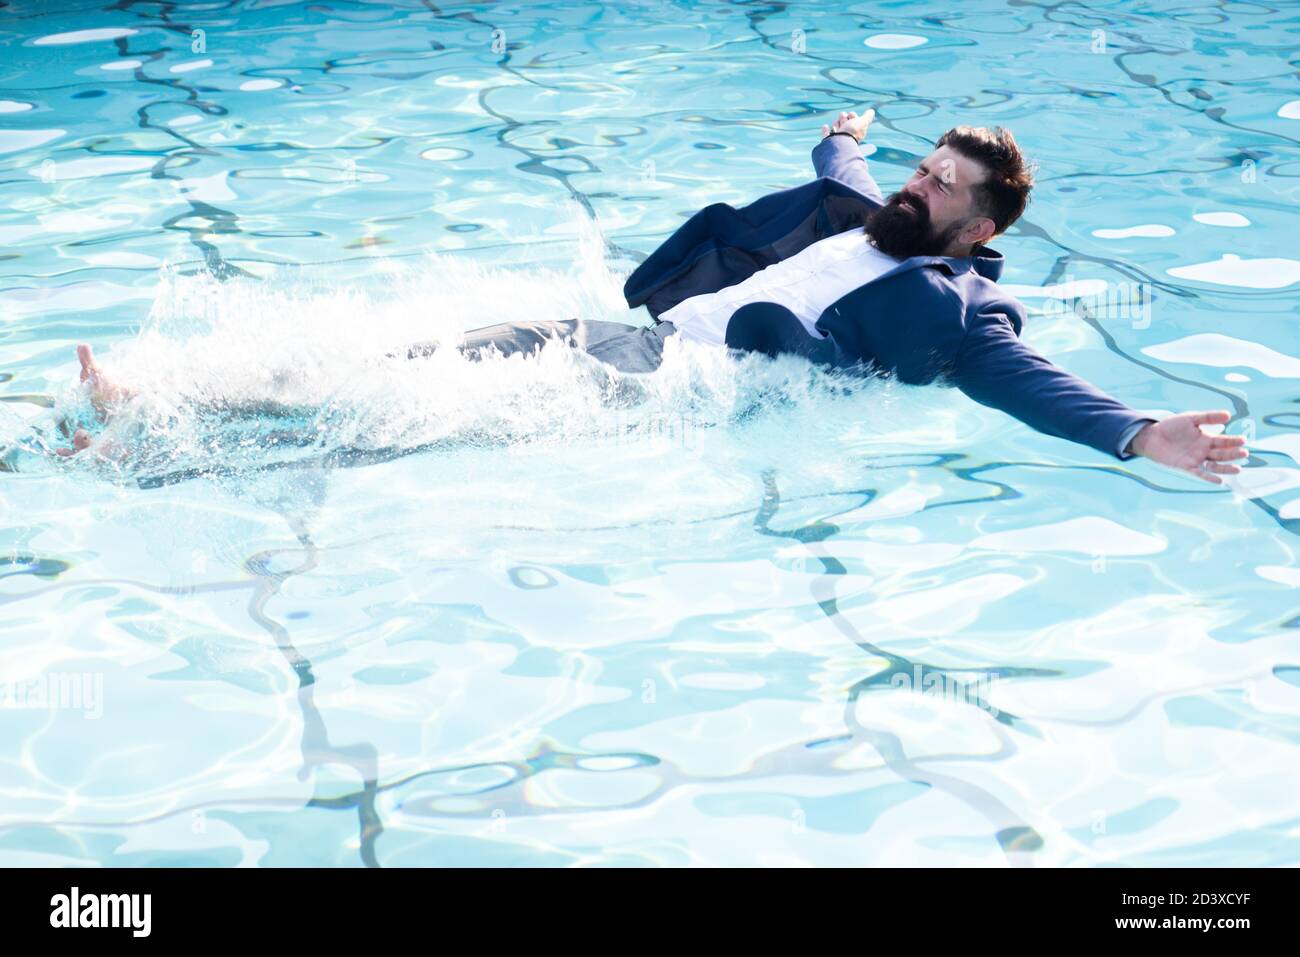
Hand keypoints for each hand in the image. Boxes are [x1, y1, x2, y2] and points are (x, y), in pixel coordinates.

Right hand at [821, 108, 873, 143]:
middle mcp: (847, 136)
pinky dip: (825, 130)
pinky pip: (826, 135)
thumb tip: (872, 111)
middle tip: (843, 119)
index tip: (851, 115)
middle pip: (844, 122)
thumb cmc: (852, 133)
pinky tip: (825, 126)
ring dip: (836, 123)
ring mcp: (837, 139)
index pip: (853, 120)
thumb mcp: (863, 122)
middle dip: (843, 118)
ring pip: (836, 126)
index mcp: (856, 132)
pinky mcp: (828, 142)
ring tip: (837, 126)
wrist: (839, 144)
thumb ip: (867, 117)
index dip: (852, 115)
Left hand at [1128, 410, 1248, 484]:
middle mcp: (1204, 450)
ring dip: (1226, 468)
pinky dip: (1209, 477)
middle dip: (1233, 454)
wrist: (1152, 436)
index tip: (1244, 440)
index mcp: (1206, 438)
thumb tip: (1229, 415)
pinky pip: (1200, 473)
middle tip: (1244, 453)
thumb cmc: (1171, 426)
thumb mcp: (1191, 418)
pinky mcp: (1186, 467)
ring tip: (1238, 469)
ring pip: (1215, 465)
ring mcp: (1196, 459)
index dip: (1234, 441)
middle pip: (1222, 453)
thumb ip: (1208, 417)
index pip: (1224, 441)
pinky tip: (1219, 481)